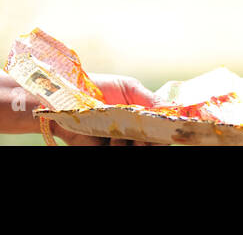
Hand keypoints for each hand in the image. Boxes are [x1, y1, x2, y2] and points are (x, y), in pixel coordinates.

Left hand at [42, 73, 165, 145]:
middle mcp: (129, 135)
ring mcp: (115, 144)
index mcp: (138, 120)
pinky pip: (114, 154)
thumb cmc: (100, 87)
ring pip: (135, 152)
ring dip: (136, 147)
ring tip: (126, 136)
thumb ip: (150, 98)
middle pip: (149, 146)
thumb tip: (172, 109)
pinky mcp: (98, 150)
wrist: (70, 93)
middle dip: (151, 144)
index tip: (165, 134)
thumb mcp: (129, 88)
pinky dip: (118, 149)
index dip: (163, 136)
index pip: (158, 134)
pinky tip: (113, 140)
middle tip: (146, 139)